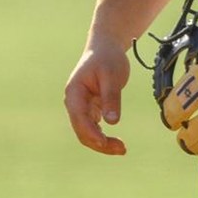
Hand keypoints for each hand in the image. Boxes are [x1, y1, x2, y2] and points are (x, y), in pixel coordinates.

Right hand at [64, 40, 132, 155]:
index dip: (92, 134)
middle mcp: (74, 103)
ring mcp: (80, 108)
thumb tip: (112, 122)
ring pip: (87, 133)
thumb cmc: (108, 59)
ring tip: (122, 148)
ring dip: (102, 143)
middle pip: (82, 131)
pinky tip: (117, 143)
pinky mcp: (89, 110)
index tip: (106, 143)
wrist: (106, 48)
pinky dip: (103, 137)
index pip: (79, 119)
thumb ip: (111, 97)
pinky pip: (93, 129)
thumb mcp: (112, 75)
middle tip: (122, 149)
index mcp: (74, 93)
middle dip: (99, 143)